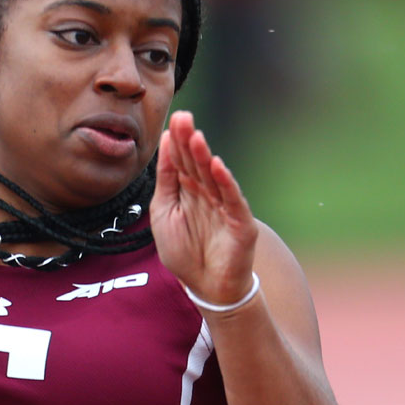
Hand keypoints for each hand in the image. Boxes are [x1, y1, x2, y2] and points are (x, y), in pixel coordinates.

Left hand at [151, 112, 259, 306]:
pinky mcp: (241, 224)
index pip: (181, 161)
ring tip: (195, 137)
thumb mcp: (163, 212)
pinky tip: (217, 167)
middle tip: (183, 117)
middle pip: (197, 163)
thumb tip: (165, 142)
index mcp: (188, 190)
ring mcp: (225, 207)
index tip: (173, 118)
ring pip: (213, 178)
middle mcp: (207, 194)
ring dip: (204, 157)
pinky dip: (226, 184)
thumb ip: (165, 179)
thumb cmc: (185, 252)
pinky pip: (233, 201)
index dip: (176, 142)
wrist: (205, 287)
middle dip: (189, 141)